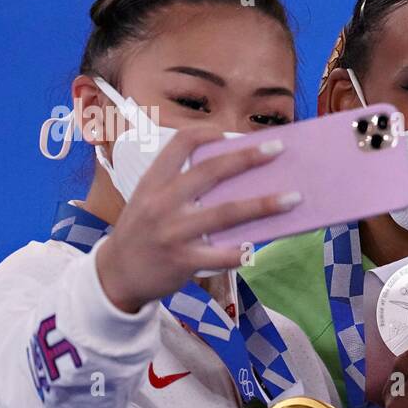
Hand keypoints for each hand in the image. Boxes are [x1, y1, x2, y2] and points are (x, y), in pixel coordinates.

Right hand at [96, 126, 297, 312]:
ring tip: (293, 198)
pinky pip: (220, 256)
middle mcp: (161, 203)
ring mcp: (172, 233)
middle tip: (278, 150)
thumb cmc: (141, 234)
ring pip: (225, 213)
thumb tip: (236, 179)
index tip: (233, 132)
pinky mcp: (182, 261)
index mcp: (153, 183)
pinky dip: (242, 251)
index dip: (207, 133)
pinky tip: (260, 246)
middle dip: (247, 158)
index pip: (179, 145)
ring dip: (263, 204)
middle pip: (211, 172)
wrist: (114, 276)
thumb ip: (180, 189)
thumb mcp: (148, 202)